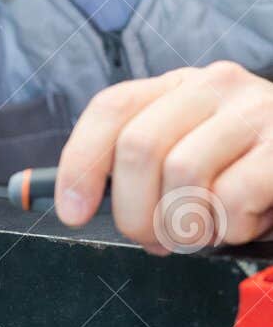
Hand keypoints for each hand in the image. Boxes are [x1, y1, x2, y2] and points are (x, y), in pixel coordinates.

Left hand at [55, 62, 272, 252]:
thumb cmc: (251, 171)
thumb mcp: (194, 159)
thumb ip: (145, 173)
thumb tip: (82, 207)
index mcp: (180, 87)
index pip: (112, 110)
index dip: (81, 163)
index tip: (73, 213)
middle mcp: (215, 86)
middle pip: (139, 147)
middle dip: (135, 213)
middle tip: (156, 240)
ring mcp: (256, 110)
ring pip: (183, 174)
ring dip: (187, 225)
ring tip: (209, 231)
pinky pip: (233, 197)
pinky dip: (231, 226)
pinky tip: (247, 220)